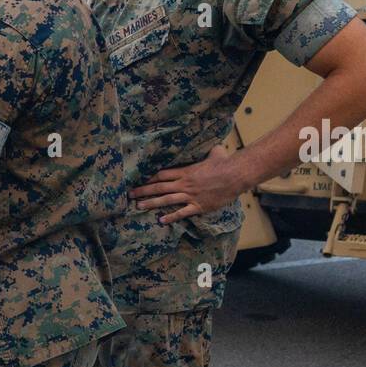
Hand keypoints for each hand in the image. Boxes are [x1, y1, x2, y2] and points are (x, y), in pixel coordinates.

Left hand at [130, 145, 247, 223]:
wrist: (235, 175)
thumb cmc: (226, 163)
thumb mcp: (215, 153)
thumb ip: (210, 151)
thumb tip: (215, 145)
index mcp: (186, 171)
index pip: (162, 175)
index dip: (150, 179)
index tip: (139, 181)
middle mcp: (184, 184)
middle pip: (159, 187)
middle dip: (143, 191)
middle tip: (130, 195)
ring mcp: (190, 195)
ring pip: (166, 200)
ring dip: (151, 203)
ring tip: (138, 206)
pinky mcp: (198, 206)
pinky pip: (182, 213)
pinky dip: (171, 217)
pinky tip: (161, 220)